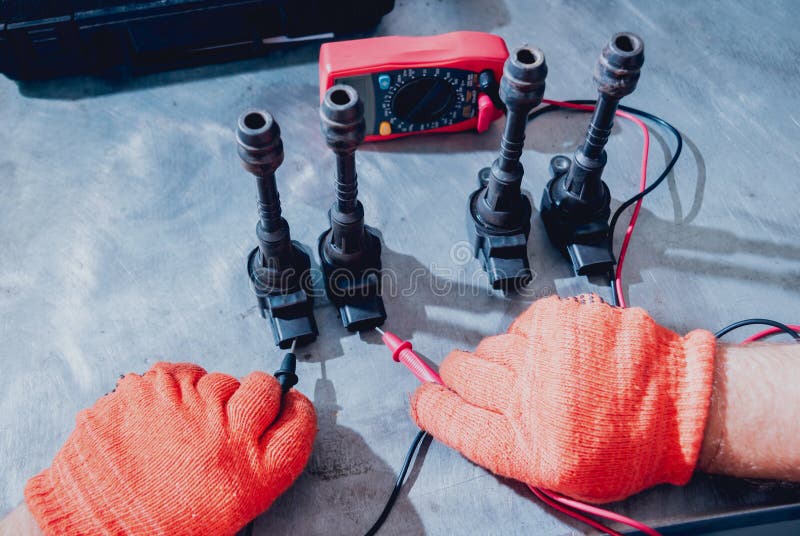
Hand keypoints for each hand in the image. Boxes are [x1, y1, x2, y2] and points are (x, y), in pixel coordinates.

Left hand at [24, 362, 315, 534]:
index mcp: (253, 474)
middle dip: (256, 396)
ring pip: (221, 379)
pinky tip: (163, 416)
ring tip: (183, 427)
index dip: (296, 409)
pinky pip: (184, 373)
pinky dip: (177, 389)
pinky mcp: (156, 385)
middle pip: (265, 389)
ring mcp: (191, 404)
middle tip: (232, 416)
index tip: (288, 405)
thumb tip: (274, 417)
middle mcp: (228, 434)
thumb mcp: (232, 504)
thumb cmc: (163, 519)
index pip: (300, 421)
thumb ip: (258, 460)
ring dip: (209, 397)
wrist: (96, 521)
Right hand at [411, 295, 715, 502]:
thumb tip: (455, 413)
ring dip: (505, 360)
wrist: (678, 408)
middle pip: (458, 371)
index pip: (447, 417)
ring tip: (542, 373)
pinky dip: (532, 339)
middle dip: (462, 377)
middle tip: (492, 384)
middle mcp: (527, 396)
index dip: (428, 405)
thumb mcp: (559, 476)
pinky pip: (521, 325)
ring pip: (490, 346)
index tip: (426, 399)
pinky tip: (561, 354)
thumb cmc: (622, 449)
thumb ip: (503, 447)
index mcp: (523, 445)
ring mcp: (545, 351)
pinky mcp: (562, 318)